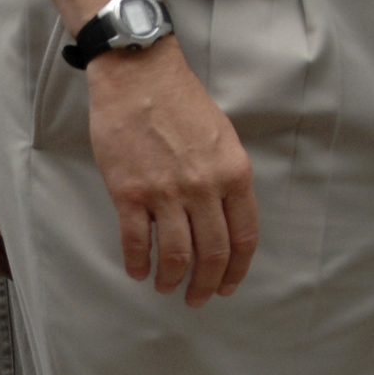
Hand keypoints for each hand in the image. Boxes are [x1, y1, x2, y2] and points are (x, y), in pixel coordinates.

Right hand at [85, 41, 255, 305]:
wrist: (139, 75)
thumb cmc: (181, 102)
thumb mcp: (224, 137)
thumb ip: (228, 178)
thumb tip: (224, 218)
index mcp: (234, 174)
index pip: (244, 238)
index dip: (236, 270)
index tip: (227, 286)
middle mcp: (204, 187)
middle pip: (212, 254)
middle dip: (206, 285)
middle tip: (197, 299)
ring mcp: (166, 192)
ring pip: (175, 255)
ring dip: (172, 280)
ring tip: (166, 288)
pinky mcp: (130, 193)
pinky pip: (136, 242)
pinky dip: (137, 263)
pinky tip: (137, 270)